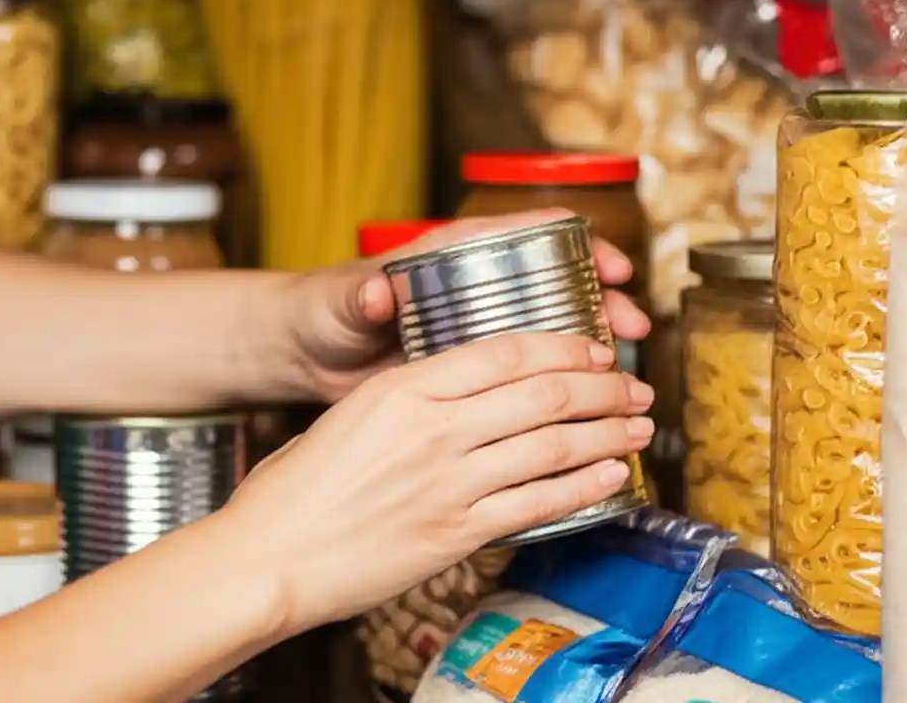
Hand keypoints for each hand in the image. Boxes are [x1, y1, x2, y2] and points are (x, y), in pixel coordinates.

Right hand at [220, 333, 655, 630]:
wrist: (268, 559)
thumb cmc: (293, 492)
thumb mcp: (347, 418)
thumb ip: (405, 401)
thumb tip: (453, 397)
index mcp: (404, 389)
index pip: (506, 350)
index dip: (563, 348)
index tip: (593, 350)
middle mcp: (434, 428)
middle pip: (544, 393)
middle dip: (603, 388)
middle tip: (633, 389)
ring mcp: (448, 483)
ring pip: (552, 445)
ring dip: (606, 434)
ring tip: (638, 429)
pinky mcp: (455, 534)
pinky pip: (537, 503)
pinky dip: (583, 487)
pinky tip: (611, 478)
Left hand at [285, 208, 651, 400]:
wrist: (306, 359)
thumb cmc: (323, 312)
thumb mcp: (340, 301)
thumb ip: (357, 295)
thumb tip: (376, 292)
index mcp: (452, 255)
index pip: (531, 234)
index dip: (580, 245)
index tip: (615, 268)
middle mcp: (475, 287)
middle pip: (556, 284)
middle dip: (602, 303)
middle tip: (635, 329)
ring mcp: (478, 331)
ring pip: (550, 332)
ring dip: (591, 349)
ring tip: (625, 374)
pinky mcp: (473, 374)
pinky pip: (526, 376)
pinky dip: (558, 389)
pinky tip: (585, 414)